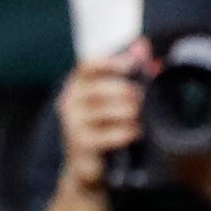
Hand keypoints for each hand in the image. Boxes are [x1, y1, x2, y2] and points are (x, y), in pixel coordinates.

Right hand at [55, 52, 142, 192]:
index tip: (131, 66)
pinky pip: (106, 135)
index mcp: (76, 86)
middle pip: (98, 88)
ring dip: (126, 112)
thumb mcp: (111, 97)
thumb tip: (142, 44)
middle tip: (142, 96)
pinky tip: (135, 132)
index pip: (87, 65)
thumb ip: (126, 70)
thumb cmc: (103, 126)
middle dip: (124, 91)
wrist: (86, 165)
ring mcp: (72, 124)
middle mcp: (69, 102)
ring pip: (103, 111)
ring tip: (140, 115)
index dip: (110, 63)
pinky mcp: (80, 144)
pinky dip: (124, 132)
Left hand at [175, 80, 210, 210]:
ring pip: (189, 181)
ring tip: (175, 148)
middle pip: (184, 167)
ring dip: (180, 166)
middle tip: (168, 136)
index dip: (174, 141)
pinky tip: (191, 166)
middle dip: (173, 152)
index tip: (169, 127)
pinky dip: (192, 178)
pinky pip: (198, 191)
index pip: (190, 151)